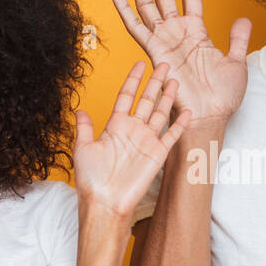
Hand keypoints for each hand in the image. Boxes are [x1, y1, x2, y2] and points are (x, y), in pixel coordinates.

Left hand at [73, 61, 191, 218]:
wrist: (106, 202)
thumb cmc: (92, 179)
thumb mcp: (83, 148)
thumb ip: (84, 127)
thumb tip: (78, 109)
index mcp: (115, 126)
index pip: (126, 96)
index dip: (133, 79)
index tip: (139, 64)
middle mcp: (132, 131)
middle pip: (146, 100)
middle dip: (155, 82)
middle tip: (164, 64)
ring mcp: (146, 141)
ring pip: (160, 113)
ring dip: (168, 98)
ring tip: (176, 81)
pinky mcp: (158, 154)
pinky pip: (172, 135)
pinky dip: (180, 123)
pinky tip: (187, 111)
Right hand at [110, 0, 249, 127]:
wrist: (210, 117)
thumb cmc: (222, 97)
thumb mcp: (236, 62)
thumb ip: (237, 39)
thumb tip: (244, 18)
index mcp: (196, 32)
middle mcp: (177, 32)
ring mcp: (164, 41)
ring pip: (148, 4)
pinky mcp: (155, 52)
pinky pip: (136, 27)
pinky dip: (125, 9)